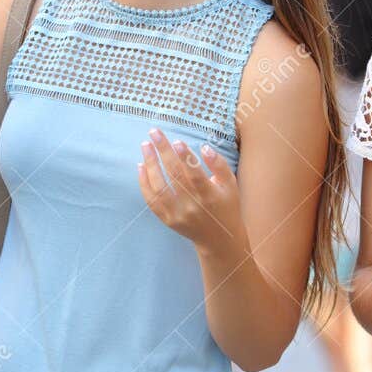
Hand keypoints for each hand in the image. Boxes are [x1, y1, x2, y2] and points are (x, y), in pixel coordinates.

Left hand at [138, 130, 245, 254]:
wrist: (219, 239)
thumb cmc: (226, 206)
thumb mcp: (230, 185)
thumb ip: (219, 165)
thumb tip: (204, 148)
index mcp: (210, 196)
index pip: (195, 175)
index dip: (186, 158)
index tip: (176, 141)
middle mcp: (192, 207)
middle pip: (174, 176)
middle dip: (163, 151)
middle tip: (154, 132)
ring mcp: (177, 215)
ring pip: (159, 188)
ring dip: (150, 164)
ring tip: (145, 145)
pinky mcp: (167, 220)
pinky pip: (151, 200)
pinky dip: (144, 183)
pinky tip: (141, 165)